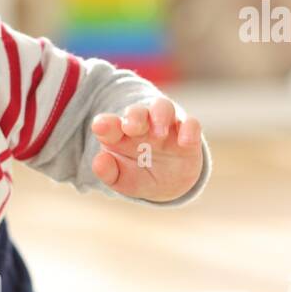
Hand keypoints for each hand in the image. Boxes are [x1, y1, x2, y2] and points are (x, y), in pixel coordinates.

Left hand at [89, 97, 203, 202]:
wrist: (169, 184)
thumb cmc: (138, 175)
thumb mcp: (121, 180)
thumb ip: (108, 172)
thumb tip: (99, 161)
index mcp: (119, 135)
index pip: (108, 124)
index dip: (104, 123)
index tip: (100, 127)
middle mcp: (142, 126)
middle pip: (136, 111)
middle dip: (134, 116)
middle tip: (132, 128)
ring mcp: (166, 127)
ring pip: (163, 107)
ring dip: (160, 115)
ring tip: (159, 134)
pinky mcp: (188, 135)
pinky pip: (191, 124)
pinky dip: (189, 129)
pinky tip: (185, 142)